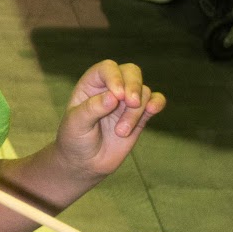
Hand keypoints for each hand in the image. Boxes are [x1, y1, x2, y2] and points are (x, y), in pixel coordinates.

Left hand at [56, 60, 164, 179]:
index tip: (118, 95)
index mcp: (91, 85)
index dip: (115, 77)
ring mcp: (126, 102)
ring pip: (143, 91)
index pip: (107, 69)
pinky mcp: (140, 116)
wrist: (85, 163)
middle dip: (134, 86)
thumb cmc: (75, 139)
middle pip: (131, 72)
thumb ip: (92, 109)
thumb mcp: (76, 124)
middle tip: (131, 103)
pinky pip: (155, 101)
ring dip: (135, 111)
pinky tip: (153, 109)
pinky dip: (157, 103)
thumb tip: (113, 96)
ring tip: (121, 132)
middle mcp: (111, 88)